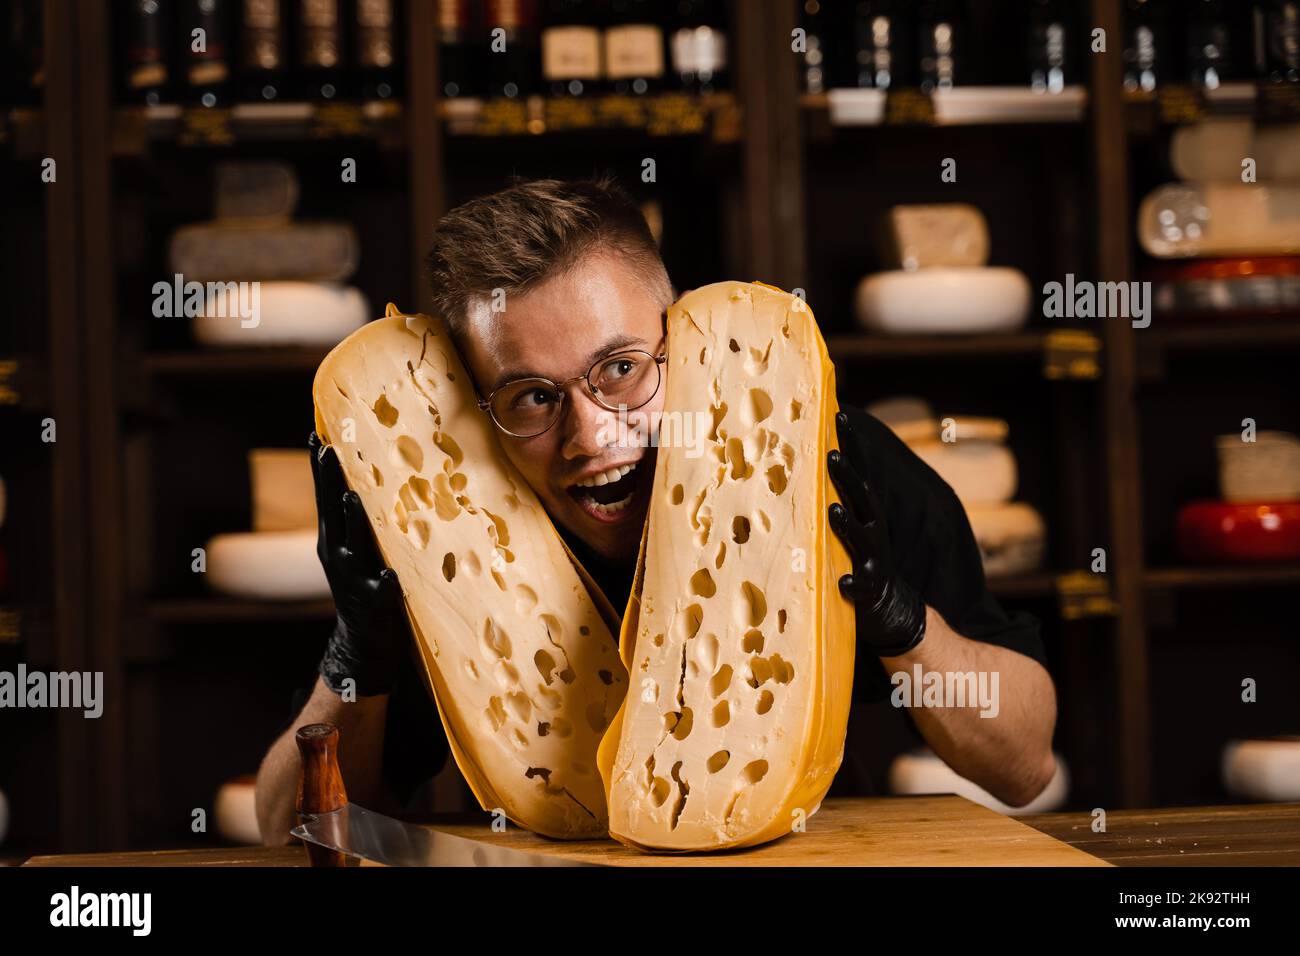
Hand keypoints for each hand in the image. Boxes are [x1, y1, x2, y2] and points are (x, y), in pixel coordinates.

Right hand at [310, 432, 410, 695]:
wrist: (363, 640)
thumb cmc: (366, 583)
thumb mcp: (356, 549)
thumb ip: (357, 518)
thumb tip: (361, 477)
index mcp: (334, 541)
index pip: (325, 498)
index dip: (320, 469)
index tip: (316, 436)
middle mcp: (339, 556)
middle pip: (332, 514)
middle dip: (329, 482)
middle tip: (326, 451)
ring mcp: (355, 580)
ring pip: (354, 547)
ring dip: (353, 523)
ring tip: (353, 498)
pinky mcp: (375, 605)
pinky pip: (381, 591)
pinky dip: (384, 583)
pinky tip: (389, 575)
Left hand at [826, 411, 926, 656]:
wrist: (891, 609)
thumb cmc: (862, 559)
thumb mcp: (853, 525)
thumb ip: (837, 496)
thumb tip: (815, 460)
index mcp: (867, 514)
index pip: (858, 473)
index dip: (851, 444)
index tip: (839, 414)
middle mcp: (873, 532)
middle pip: (861, 499)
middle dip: (847, 476)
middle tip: (831, 455)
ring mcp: (871, 561)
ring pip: (860, 539)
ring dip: (846, 524)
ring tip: (832, 510)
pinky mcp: (868, 591)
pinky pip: (859, 587)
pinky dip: (851, 583)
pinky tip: (842, 581)